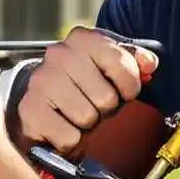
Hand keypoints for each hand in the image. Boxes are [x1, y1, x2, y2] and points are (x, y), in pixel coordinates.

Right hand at [14, 25, 157, 156]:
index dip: (129, 84)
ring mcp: (41, 82)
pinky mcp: (30, 110)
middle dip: (105, 107)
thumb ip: (134, 59)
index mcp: (83, 39)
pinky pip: (68, 137)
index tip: (123, 90)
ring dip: (87, 124)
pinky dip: (70, 139)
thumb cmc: (83, 80)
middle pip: (106, 97)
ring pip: (87, 117)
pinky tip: (63, 125)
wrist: (43, 97)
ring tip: (77, 113)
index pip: (121, 63)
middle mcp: (59, 55)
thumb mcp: (110, 64)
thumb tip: (149, 63)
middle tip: (94, 103)